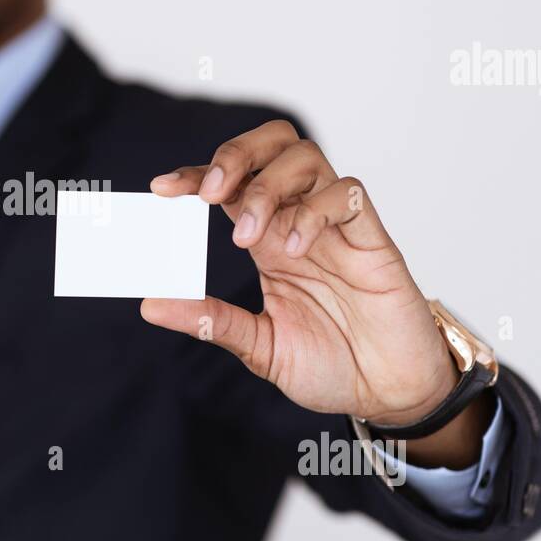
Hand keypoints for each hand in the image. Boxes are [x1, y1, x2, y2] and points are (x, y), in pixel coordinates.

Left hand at [142, 120, 458, 425]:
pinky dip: (315, 210)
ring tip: (246, 236)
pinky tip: (294, 248)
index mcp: (268, 241)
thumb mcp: (260, 348)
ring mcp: (337, 227)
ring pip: (305, 158)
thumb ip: (212, 321)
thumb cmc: (332, 366)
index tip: (161, 189)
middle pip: (271, 146)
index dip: (196, 174)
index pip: (231, 184)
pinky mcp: (373, 239)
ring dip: (268, 186)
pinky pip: (347, 194)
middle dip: (235, 155)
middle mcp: (299, 222)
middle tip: (208, 194)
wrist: (391, 394)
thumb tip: (150, 304)